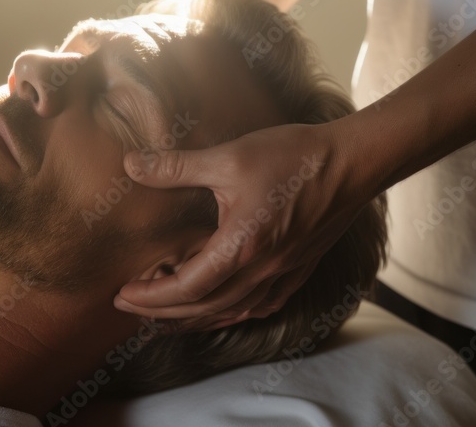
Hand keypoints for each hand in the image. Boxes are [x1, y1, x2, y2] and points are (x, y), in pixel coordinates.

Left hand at [114, 122, 368, 330]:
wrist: (353, 162)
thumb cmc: (292, 157)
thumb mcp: (227, 157)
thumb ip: (175, 166)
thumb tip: (130, 164)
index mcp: (241, 248)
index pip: (186, 288)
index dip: (150, 296)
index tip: (122, 295)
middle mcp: (263, 271)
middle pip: (204, 308)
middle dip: (162, 312)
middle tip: (129, 307)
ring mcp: (283, 274)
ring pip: (231, 312)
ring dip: (193, 317)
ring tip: (164, 314)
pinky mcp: (298, 270)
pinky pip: (259, 306)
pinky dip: (231, 313)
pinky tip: (220, 309)